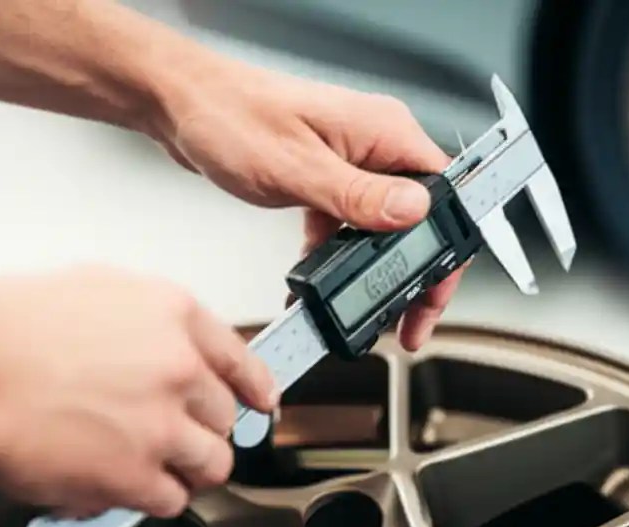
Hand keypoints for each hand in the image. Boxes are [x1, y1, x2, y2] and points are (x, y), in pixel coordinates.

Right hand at [0, 265, 277, 517]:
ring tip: (149, 467)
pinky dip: (146, 499)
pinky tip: (116, 485)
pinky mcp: (137, 475)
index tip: (259, 401)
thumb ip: (138, 323)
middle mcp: (178, 368)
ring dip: (185, 470)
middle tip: (171, 437)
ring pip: (212, 464)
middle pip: (224, 416)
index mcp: (171, 314)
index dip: (253, 386)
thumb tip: (152, 346)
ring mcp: (163, 424)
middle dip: (201, 430)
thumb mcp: (87, 290)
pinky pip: (169, 501)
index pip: (239, 357)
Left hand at [150, 59, 461, 350]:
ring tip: (363, 310)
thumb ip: (359, 196)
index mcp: (384, 131)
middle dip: (415, 273)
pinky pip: (349, 223)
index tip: (432, 292)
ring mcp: (352, 160)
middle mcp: (375, 143)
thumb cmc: (229, 116)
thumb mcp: (297, 168)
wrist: (181, 105)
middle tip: (405, 321)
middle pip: (421, 218)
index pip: (446, 195)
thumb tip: (413, 213)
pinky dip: (337, 257)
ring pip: (385, 226)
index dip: (447, 250)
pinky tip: (320, 282)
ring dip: (374, 269)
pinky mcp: (327, 175)